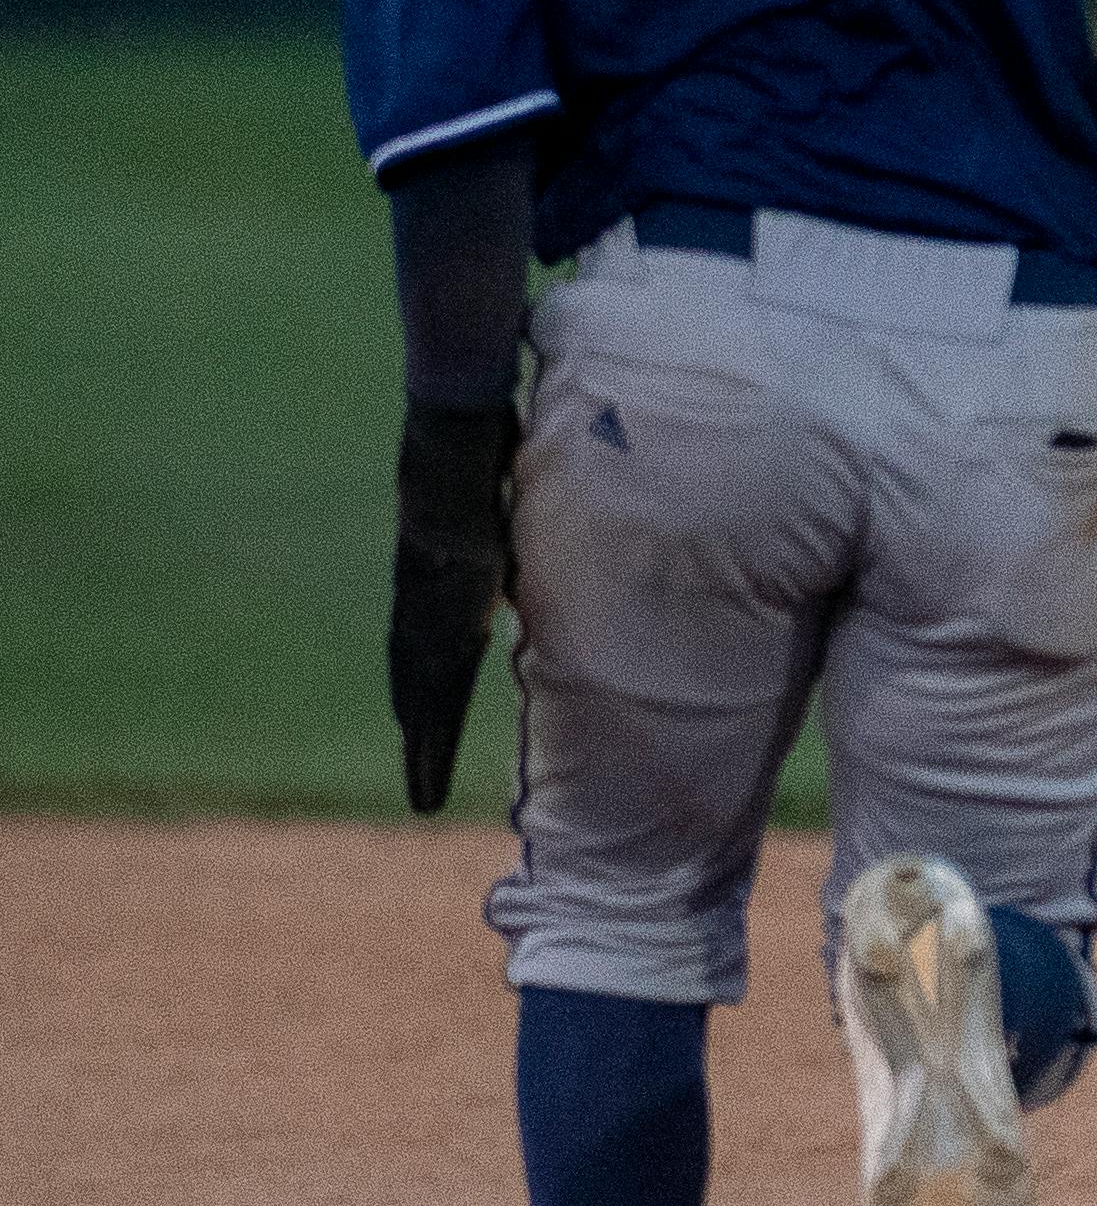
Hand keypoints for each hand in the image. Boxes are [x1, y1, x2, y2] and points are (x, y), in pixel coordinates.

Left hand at [389, 399, 517, 815]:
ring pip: (422, 685)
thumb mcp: (510, 481)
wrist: (448, 412)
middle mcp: (425, 588)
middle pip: (420, 675)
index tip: (428, 722)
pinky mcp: (440, 595)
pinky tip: (422, 743)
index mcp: (443, 565)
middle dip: (420, 730)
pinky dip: (429, 714)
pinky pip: (435, 670)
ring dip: (421, 742)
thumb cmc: (482, 427)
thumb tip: (567, 493)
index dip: (431, 683)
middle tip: (418, 788)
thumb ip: (523, 508)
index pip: (435, 637)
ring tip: (419, 794)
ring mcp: (427, 595)